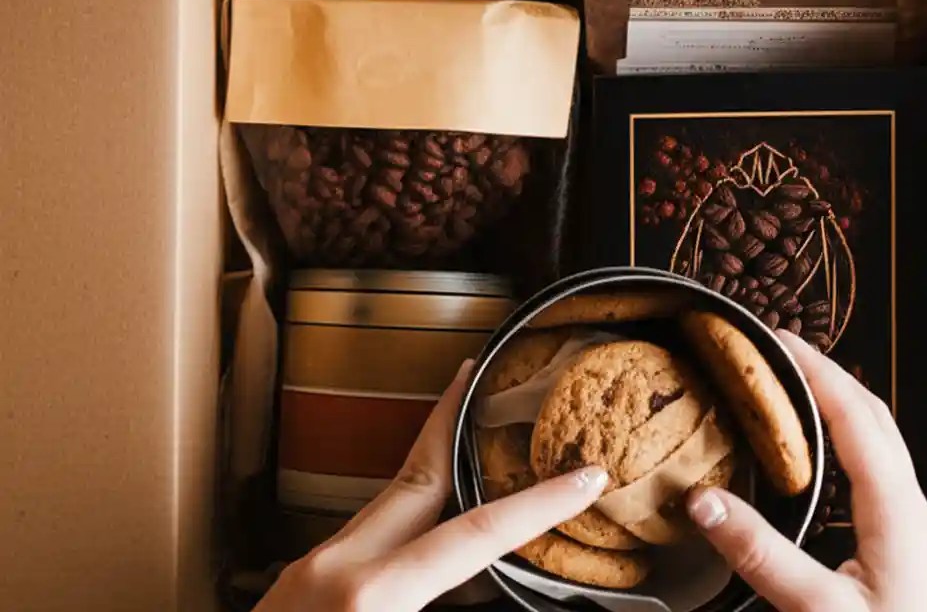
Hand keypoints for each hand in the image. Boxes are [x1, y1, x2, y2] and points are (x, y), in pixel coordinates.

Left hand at [254, 361, 609, 611]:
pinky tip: (429, 518)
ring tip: (471, 438)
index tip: (587, 476)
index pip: (475, 532)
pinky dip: (409, 511)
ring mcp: (313, 570)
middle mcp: (338, 565)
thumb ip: (455, 605)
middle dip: (454, 422)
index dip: (540, 503)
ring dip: (434, 465)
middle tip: (484, 375)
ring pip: (389, 501)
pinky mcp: (301, 584)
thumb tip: (493, 572)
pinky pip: (370, 531)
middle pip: (416, 476)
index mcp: (369, 594)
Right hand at [685, 331, 926, 611]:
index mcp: (900, 515)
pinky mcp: (899, 551)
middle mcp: (911, 513)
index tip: (776, 338)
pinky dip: (838, 446)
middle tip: (775, 350)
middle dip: (825, 376)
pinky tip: (809, 462)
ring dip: (834, 407)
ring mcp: (909, 531)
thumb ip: (763, 556)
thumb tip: (704, 501)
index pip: (857, 417)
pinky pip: (869, 476)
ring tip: (787, 389)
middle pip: (872, 420)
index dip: (816, 371)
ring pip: (875, 447)